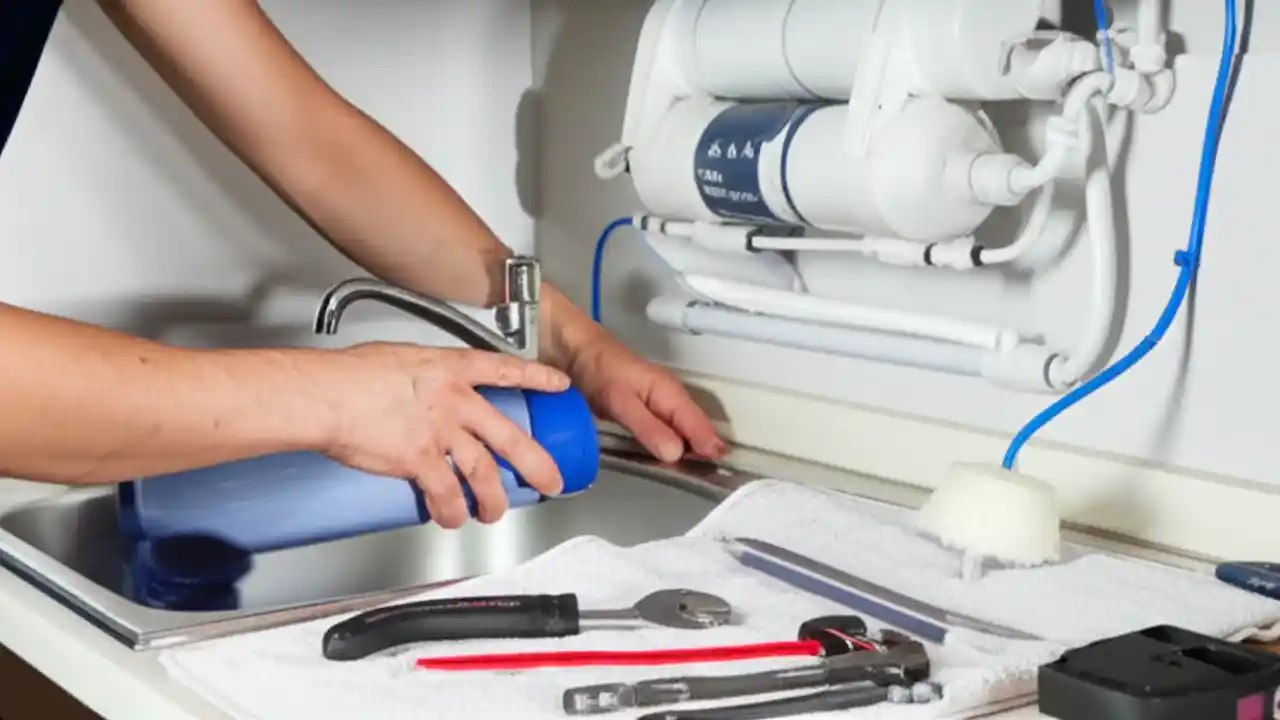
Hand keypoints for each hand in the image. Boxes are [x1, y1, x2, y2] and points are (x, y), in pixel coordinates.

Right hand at [322, 343, 569, 527]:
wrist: (328, 395)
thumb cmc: (350, 373)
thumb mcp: (399, 357)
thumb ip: (420, 376)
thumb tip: (418, 390)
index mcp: (451, 370)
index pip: (505, 370)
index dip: (536, 377)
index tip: (559, 385)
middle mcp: (455, 401)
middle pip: (509, 437)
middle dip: (536, 464)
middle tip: (551, 481)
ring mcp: (441, 432)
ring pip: (483, 473)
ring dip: (492, 500)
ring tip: (494, 513)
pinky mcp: (420, 461)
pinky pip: (446, 494)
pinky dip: (452, 511)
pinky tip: (454, 519)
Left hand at [566, 334, 725, 463]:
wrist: (577, 352)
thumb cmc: (600, 371)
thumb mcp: (622, 402)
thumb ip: (649, 427)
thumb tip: (676, 454)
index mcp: (670, 393)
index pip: (698, 424)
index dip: (709, 446)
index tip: (720, 468)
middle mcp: (671, 398)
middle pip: (695, 428)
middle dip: (706, 451)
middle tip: (715, 477)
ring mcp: (659, 403)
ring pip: (683, 429)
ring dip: (692, 450)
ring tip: (702, 474)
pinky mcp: (646, 410)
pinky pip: (668, 429)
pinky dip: (674, 443)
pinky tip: (673, 459)